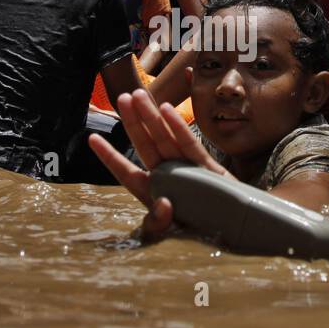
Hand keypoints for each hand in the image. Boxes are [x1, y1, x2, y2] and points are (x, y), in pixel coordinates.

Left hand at [88, 90, 230, 238]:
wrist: (236, 230)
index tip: (92, 138)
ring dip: (150, 116)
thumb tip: (163, 204)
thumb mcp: (171, 232)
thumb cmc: (201, 231)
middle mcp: (167, 175)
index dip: (109, 156)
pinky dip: (178, 127)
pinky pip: (188, 144)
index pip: (126, 172)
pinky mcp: (206, 166)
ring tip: (137, 95)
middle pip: (145, 145)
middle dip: (133, 121)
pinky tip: (166, 109)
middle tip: (122, 97)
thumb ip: (158, 223)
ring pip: (163, 137)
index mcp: (153, 191)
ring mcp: (186, 168)